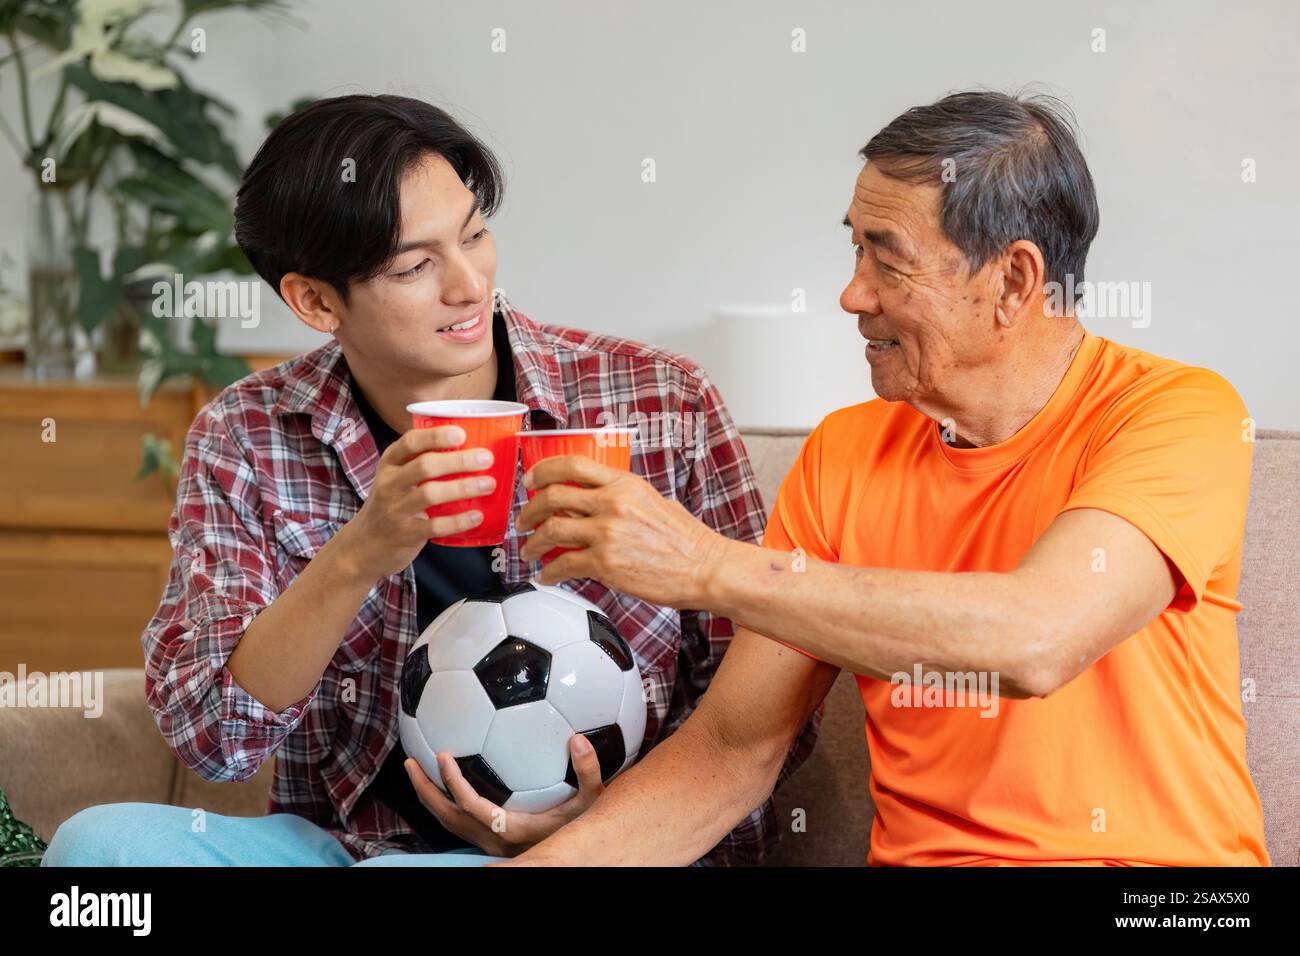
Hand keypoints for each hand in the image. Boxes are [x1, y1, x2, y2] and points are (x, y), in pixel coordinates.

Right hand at [342, 425, 496, 580]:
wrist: (362, 546)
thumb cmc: (390, 505)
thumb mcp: (395, 478)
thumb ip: (419, 463)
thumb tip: (467, 446)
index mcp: (389, 465)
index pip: (410, 443)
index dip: (435, 436)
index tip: (461, 433)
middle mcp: (390, 484)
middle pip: (424, 466)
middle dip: (458, 460)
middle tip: (486, 458)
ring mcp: (396, 510)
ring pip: (431, 494)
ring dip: (463, 487)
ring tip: (489, 484)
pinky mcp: (406, 534)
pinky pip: (435, 526)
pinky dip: (459, 521)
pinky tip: (477, 516)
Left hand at [404, 733, 605, 856]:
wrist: (574, 859)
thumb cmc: (582, 829)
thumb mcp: (591, 802)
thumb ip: (588, 772)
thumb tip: (578, 738)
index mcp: (509, 828)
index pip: (470, 806)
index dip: (452, 783)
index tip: (443, 755)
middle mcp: (492, 839)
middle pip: (447, 817)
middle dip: (425, 791)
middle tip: (410, 762)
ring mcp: (488, 843)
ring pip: (448, 823)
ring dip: (429, 797)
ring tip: (416, 770)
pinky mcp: (489, 841)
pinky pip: (458, 822)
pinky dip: (445, 803)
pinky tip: (444, 784)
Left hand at [516, 455, 732, 607]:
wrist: (705, 568)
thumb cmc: (685, 539)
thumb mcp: (652, 500)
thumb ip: (621, 496)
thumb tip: (592, 499)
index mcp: (624, 484)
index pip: (572, 465)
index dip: (543, 470)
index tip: (531, 480)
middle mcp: (612, 504)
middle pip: (552, 496)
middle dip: (530, 509)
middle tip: (524, 520)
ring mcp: (607, 533)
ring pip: (550, 530)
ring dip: (532, 541)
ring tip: (530, 549)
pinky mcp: (605, 564)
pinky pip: (563, 564)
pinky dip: (548, 571)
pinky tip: (547, 575)